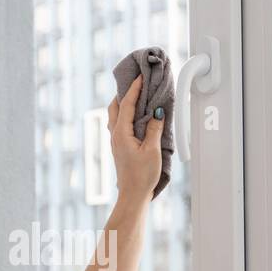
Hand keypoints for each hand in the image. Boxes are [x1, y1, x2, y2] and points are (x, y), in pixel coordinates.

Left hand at [107, 76, 163, 199]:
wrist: (133, 195)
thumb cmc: (142, 176)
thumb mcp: (152, 150)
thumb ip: (154, 128)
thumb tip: (157, 112)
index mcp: (121, 133)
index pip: (127, 104)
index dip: (134, 88)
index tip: (141, 75)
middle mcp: (115, 135)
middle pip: (115, 106)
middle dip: (124, 92)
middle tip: (136, 82)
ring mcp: (115, 141)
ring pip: (116, 115)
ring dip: (124, 103)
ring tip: (137, 94)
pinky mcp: (120, 147)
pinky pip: (120, 123)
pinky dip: (126, 113)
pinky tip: (136, 115)